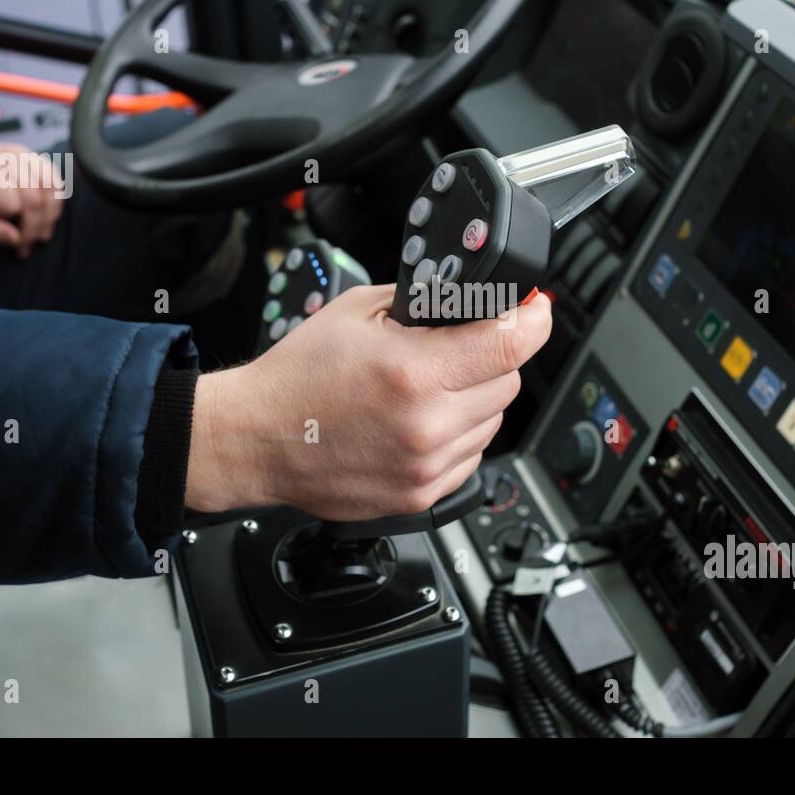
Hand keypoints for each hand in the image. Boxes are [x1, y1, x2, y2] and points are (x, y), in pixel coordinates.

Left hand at [0, 143, 63, 257]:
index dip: (12, 227)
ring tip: (38, 238)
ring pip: (49, 191)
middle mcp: (3, 153)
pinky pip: (57, 185)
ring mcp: (24, 154)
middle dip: (32, 229)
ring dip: (47, 220)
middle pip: (32, 198)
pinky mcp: (38, 159)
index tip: (7, 240)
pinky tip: (45, 221)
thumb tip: (16, 238)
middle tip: (25, 248)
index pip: (8, 202)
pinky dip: (55, 207)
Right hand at [185, 284, 552, 520]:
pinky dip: (458, 436)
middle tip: (456, 351)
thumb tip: (476, 299)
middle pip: (509, 382)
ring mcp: (426, 466)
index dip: (534, 320)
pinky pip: (472, 456)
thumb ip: (425, 303)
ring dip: (477, 400)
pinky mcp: (422, 495)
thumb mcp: (359, 311)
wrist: (258, 439)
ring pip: (495, 422)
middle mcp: (426, 425)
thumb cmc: (299, 377)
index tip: (537, 310)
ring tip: (429, 390)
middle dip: (492, 358)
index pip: (510, 345)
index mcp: (413, 372)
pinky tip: (421, 422)